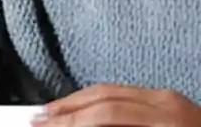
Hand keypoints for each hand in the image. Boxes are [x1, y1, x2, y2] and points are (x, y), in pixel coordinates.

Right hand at [35, 84, 200, 125]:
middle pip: (103, 97)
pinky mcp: (172, 100)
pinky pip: (126, 92)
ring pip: (111, 90)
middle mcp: (168, 104)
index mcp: (166, 121)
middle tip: (39, 121)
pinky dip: (99, 100)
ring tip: (54, 114)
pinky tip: (84, 110)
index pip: (104, 115)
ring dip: (78, 102)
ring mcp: (171, 99)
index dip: (69, 122)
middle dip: (67, 110)